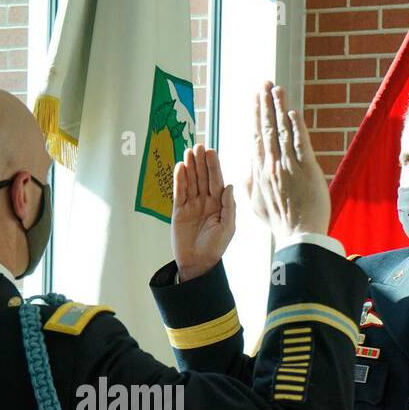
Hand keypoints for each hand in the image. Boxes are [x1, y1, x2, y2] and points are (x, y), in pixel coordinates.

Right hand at [171, 144, 235, 281]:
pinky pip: (179, 192)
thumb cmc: (215, 248)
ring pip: (190, 182)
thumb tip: (229, 185)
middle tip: (198, 145)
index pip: (216, 181)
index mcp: (219, 204)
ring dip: (189, 167)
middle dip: (201, 162)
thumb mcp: (227, 228)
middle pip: (203, 177)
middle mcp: (205, 202)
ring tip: (188, 151)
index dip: (214, 166)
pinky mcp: (179, 211)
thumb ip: (229, 207)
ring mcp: (192, 205)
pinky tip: (179, 167)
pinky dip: (179, 180)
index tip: (211, 152)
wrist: (197, 264)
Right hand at [244, 82, 330, 241]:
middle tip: (263, 83)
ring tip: (276, 88)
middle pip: (267, 129)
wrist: (299, 236)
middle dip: (265, 104)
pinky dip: (296, 127)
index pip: (256, 138)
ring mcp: (289, 167)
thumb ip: (249, 185)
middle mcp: (272, 166)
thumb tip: (245, 169)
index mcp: (260, 173)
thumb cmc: (280, 223)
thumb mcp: (256, 205)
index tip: (255, 100)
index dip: (256, 116)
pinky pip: (301, 144)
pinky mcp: (307, 170)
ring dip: (280, 108)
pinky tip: (292, 111)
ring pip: (282, 132)